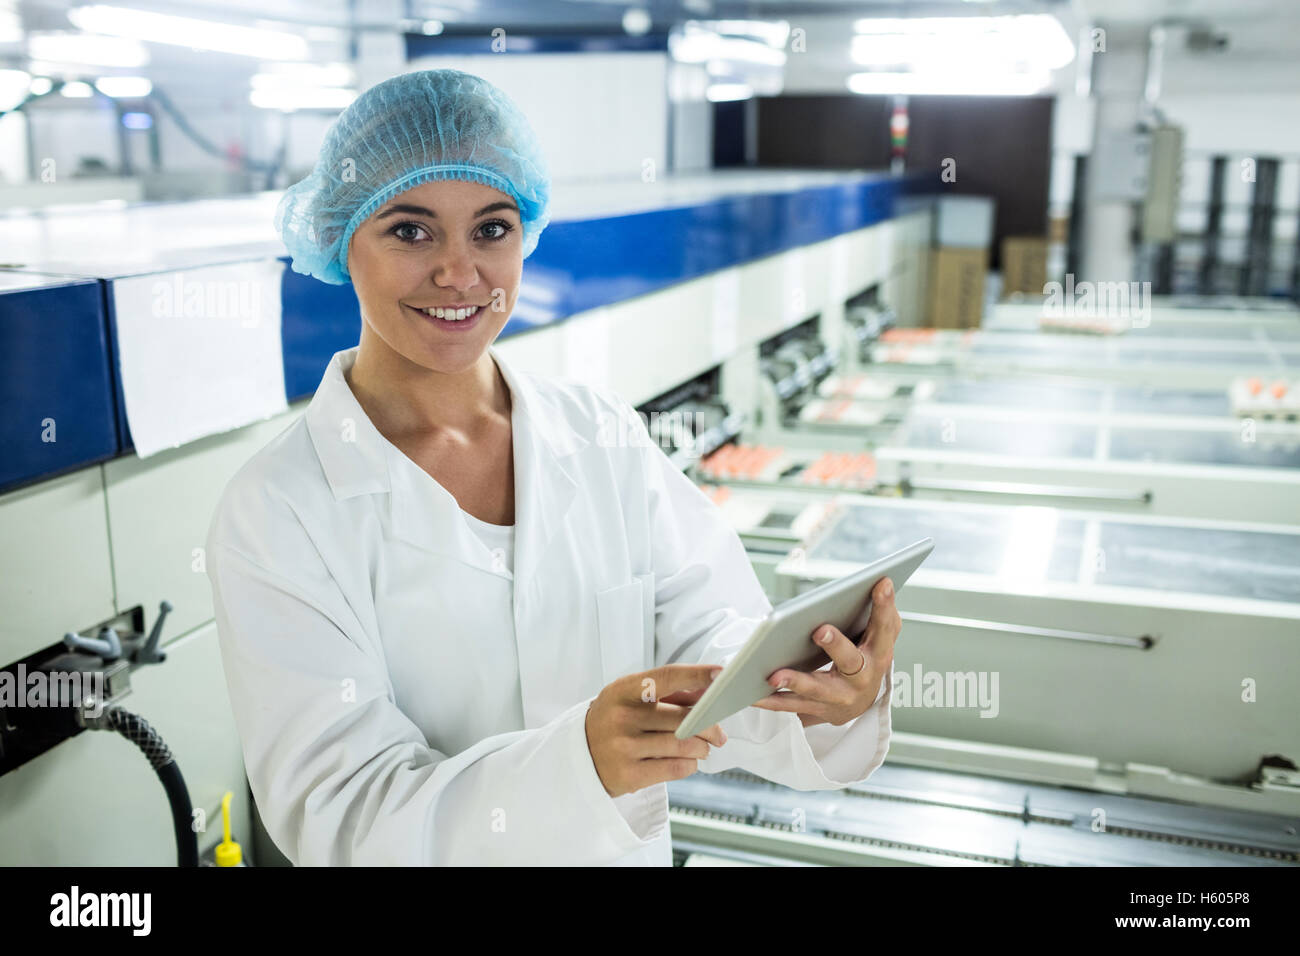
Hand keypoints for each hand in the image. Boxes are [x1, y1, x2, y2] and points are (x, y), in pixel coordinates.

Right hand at [584, 664, 727, 797]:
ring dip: (702, 747)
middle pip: (682, 717)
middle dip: (710, 726)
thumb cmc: (614, 721)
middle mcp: (621, 716)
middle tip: (719, 734)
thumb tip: (708, 690)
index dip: (696, 675)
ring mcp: (623, 746)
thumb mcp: (631, 699)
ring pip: (683, 744)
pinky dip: (690, 765)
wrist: (578, 755)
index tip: (720, 674)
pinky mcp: (628, 775)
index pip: (666, 677)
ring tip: (703, 748)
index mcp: (623, 690)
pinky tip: (688, 761)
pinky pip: (675, 768)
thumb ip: (668, 693)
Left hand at [751, 576, 900, 727]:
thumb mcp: (878, 638)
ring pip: (816, 688)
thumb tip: (882, 581)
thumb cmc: (865, 659)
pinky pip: (791, 705)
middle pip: (850, 660)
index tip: (880, 583)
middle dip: (835, 645)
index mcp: (879, 654)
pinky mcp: (818, 709)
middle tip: (819, 630)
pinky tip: (753, 693)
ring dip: (795, 681)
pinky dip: (771, 700)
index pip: (884, 628)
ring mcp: (839, 696)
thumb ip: (883, 613)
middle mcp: (862, 678)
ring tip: (774, 675)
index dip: (884, 607)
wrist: (859, 703)